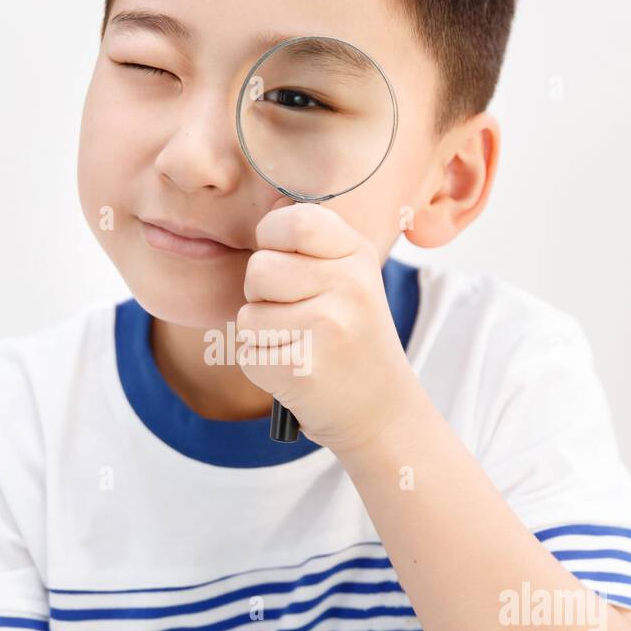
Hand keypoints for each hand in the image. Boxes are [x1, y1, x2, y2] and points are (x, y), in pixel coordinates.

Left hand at [236, 200, 414, 456]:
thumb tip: (259, 224)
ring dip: (261, 335)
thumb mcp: (350, 280)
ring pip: (248, 316)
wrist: (382, 410)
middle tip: (296, 317)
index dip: (272, 238)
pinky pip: (248, 353)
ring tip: (299, 345)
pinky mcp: (303, 367)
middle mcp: (348, 285)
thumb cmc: (350, 339)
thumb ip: (309, 249)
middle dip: (262, 296)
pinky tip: (295, 371)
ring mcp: (328, 327)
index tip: (284, 260)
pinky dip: (261, 366)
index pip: (295, 220)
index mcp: (357, 255)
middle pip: (258, 269)